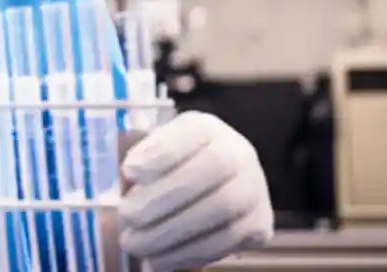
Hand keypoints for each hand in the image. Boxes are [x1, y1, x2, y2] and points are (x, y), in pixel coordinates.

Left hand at [118, 111, 273, 271]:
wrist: (217, 185)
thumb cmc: (174, 165)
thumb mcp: (156, 149)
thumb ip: (145, 156)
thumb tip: (133, 173)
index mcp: (208, 127)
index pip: (193, 132)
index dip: (161, 152)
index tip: (129, 171)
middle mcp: (240, 153)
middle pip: (210, 172)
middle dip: (162, 199)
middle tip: (126, 217)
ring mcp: (256, 189)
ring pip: (222, 212)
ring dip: (172, 233)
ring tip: (135, 244)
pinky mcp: (261, 225)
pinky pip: (228, 242)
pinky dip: (188, 254)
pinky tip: (158, 260)